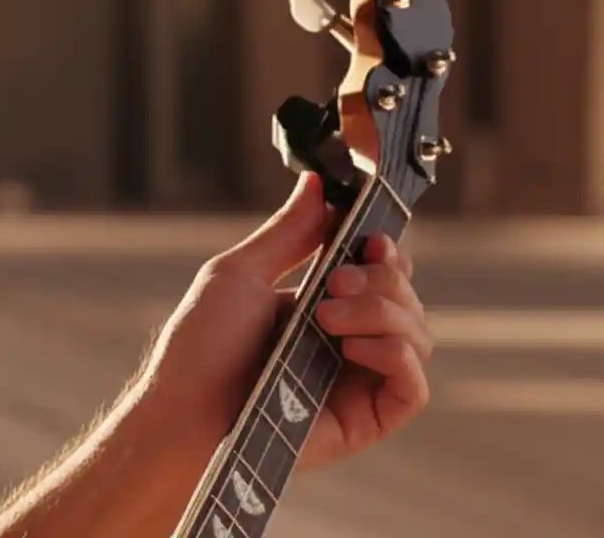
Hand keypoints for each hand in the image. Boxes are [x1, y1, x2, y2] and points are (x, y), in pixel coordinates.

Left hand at [151, 171, 431, 469]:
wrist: (184, 416)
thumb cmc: (200, 350)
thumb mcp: (240, 275)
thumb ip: (288, 231)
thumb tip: (316, 182)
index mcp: (323, 308)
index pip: (385, 274)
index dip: (389, 254)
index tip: (371, 242)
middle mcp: (349, 344)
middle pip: (407, 299)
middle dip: (381, 279)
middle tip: (333, 283)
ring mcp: (360, 383)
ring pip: (418, 337)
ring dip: (384, 313)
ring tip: (328, 319)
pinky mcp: (367, 421)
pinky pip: (415, 387)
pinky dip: (396, 356)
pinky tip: (353, 348)